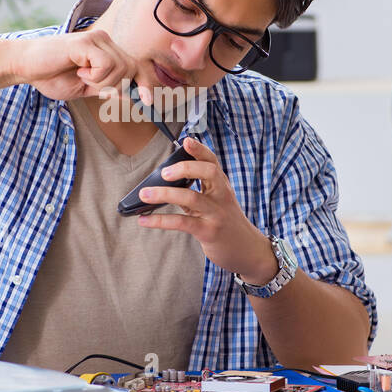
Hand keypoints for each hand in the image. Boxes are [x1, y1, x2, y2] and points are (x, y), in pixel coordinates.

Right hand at [11, 29, 157, 105]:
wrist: (24, 67)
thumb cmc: (51, 76)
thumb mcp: (85, 88)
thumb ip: (107, 88)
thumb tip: (132, 95)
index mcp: (106, 50)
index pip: (137, 65)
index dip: (146, 83)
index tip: (150, 102)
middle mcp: (105, 40)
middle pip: (131, 68)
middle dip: (115, 85)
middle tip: (90, 84)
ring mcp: (96, 39)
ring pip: (120, 67)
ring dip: (101, 81)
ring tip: (80, 75)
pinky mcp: (86, 43)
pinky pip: (106, 64)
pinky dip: (94, 75)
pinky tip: (78, 70)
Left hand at [136, 136, 278, 283]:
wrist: (247, 250)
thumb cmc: (225, 223)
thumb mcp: (216, 203)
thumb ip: (196, 191)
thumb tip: (164, 183)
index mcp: (222, 186)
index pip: (212, 162)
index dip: (200, 150)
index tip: (186, 141)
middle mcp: (221, 196)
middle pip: (208, 173)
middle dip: (185, 168)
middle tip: (164, 172)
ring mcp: (216, 214)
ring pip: (191, 197)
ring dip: (164, 194)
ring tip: (144, 195)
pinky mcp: (208, 232)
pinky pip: (182, 222)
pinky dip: (160, 220)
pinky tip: (144, 220)